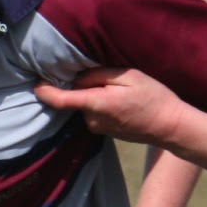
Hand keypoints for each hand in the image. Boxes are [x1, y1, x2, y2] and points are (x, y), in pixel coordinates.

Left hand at [35, 68, 189, 148]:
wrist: (170, 126)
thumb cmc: (153, 98)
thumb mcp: (129, 76)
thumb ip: (99, 74)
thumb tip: (78, 77)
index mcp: (97, 104)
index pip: (61, 100)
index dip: (45, 91)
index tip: (36, 82)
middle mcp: (93, 120)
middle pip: (76, 96)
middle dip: (85, 83)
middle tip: (110, 76)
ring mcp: (98, 128)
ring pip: (86, 103)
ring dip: (95, 93)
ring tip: (121, 89)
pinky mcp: (104, 131)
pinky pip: (94, 111)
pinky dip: (101, 102)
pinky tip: (122, 100)